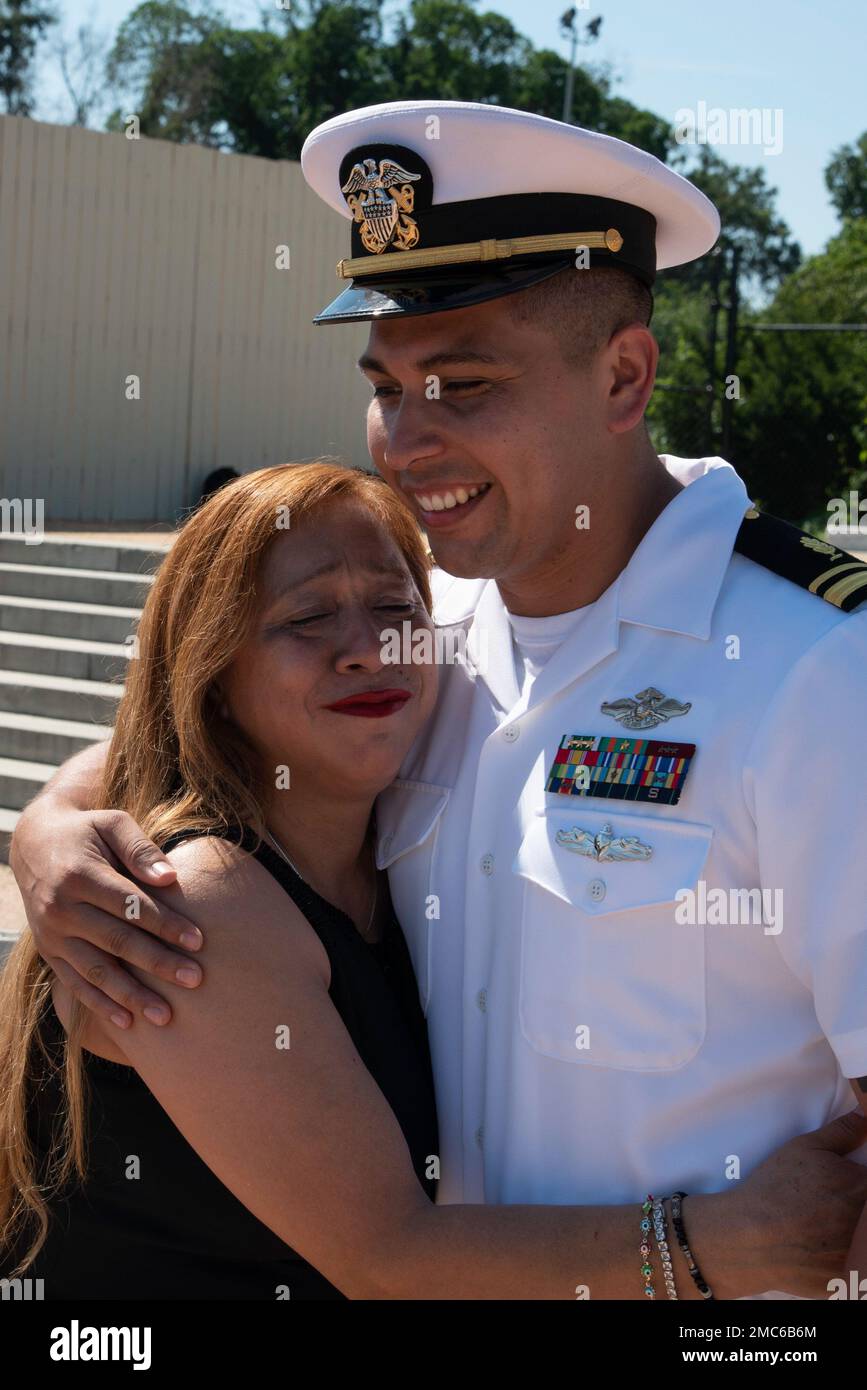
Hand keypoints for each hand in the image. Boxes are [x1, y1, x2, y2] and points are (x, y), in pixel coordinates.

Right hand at [10, 805, 203, 1028]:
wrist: (34, 844)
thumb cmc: (87, 831)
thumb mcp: (112, 823)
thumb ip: (140, 848)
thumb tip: (170, 878)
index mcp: (79, 876)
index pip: (130, 906)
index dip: (165, 924)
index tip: (199, 941)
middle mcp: (61, 909)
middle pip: (117, 942)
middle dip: (158, 963)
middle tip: (195, 980)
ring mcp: (52, 935)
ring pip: (96, 971)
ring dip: (132, 995)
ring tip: (165, 1016)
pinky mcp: (49, 952)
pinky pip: (76, 984)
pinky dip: (101, 1005)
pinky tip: (128, 1022)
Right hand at [711, 1108, 866, 1298]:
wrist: (748, 1234)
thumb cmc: (775, 1186)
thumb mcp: (805, 1148)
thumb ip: (842, 1133)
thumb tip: (865, 1119)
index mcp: (861, 1186)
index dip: (856, 1180)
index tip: (840, 1185)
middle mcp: (863, 1222)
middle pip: (864, 1212)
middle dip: (850, 1205)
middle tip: (821, 1205)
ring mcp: (855, 1253)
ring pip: (857, 1240)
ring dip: (844, 1233)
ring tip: (815, 1227)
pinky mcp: (843, 1279)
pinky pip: (846, 1269)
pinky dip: (834, 1261)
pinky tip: (812, 1250)